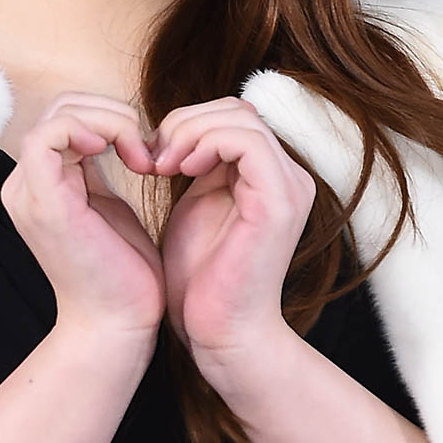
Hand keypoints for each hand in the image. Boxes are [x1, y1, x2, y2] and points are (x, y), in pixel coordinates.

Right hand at [1, 93, 163, 342]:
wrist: (117, 327)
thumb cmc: (122, 274)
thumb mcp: (108, 204)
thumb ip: (99, 167)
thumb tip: (115, 129)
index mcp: (40, 182)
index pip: (67, 114)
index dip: (109, 116)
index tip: (147, 150)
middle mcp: (24, 184)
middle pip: (62, 105)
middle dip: (112, 112)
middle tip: (146, 149)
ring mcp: (28, 192)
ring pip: (58, 112)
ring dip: (110, 120)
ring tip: (141, 156)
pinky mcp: (43, 201)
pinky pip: (51, 135)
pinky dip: (91, 129)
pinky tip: (123, 152)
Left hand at [150, 97, 315, 378]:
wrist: (219, 334)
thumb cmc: (202, 277)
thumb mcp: (197, 202)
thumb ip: (199, 162)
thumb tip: (184, 126)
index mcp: (271, 174)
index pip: (233, 114)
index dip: (188, 122)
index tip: (154, 153)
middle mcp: (290, 175)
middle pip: (236, 108)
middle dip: (185, 122)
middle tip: (153, 155)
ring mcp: (289, 186)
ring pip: (240, 116)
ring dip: (189, 132)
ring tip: (161, 164)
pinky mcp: (279, 201)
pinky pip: (246, 141)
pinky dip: (204, 144)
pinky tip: (178, 171)